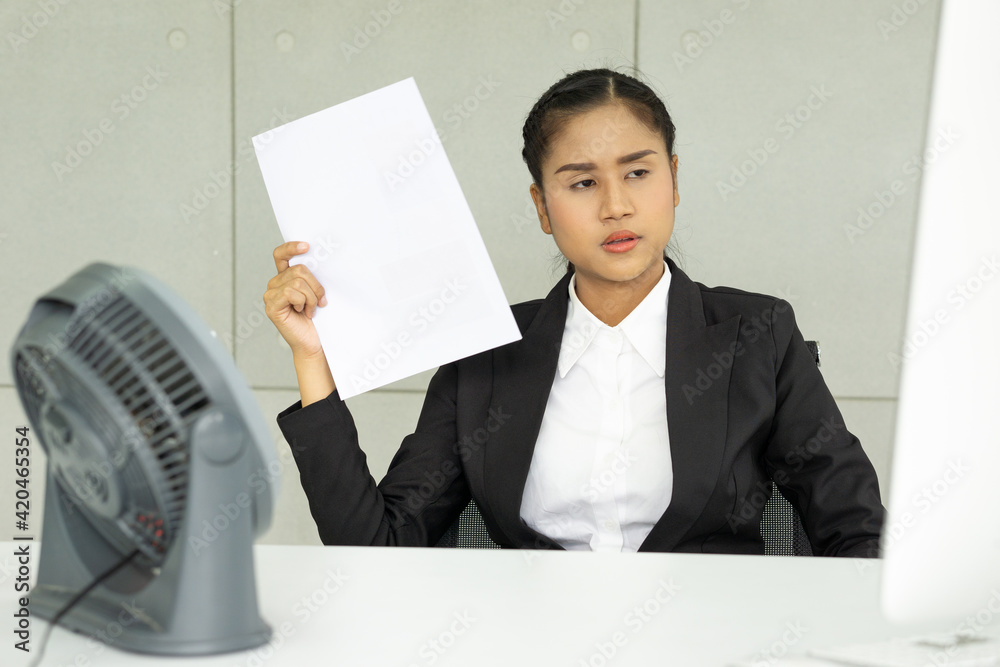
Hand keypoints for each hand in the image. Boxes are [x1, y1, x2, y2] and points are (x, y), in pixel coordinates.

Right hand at [264, 241, 326, 358]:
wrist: (313, 342)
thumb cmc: (317, 319)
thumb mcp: (316, 293)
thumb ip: (312, 278)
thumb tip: (320, 262)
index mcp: (285, 277)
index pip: (281, 255)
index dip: (291, 248)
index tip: (307, 246)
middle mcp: (275, 284)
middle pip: (299, 269)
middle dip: (316, 285)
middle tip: (320, 301)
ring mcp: (271, 295)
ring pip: (298, 282)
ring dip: (311, 297)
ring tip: (311, 309)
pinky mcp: (271, 306)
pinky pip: (291, 292)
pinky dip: (303, 302)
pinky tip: (303, 312)